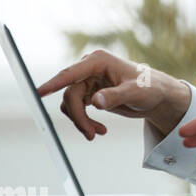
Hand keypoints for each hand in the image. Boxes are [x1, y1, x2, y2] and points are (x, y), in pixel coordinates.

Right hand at [36, 49, 189, 139]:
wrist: (157, 96)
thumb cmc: (150, 88)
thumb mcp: (135, 92)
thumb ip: (115, 96)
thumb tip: (95, 101)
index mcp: (98, 61)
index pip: (71, 74)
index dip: (54, 83)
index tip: (38, 92)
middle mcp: (89, 69)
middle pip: (69, 94)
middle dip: (78, 117)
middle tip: (92, 135)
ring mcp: (87, 81)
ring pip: (70, 104)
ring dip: (81, 121)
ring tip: (99, 133)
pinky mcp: (89, 93)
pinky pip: (76, 109)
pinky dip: (84, 122)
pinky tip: (99, 130)